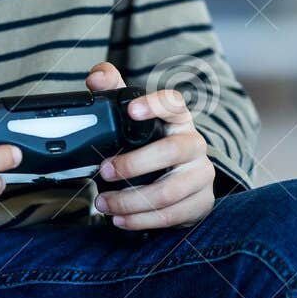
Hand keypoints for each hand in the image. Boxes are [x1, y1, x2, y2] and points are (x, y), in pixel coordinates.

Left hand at [86, 62, 214, 229]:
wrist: (176, 177)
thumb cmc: (148, 142)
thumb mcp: (130, 117)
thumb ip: (112, 92)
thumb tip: (96, 77)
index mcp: (177, 119)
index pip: (173, 104)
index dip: (155, 105)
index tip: (131, 111)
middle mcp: (194, 144)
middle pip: (170, 152)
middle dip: (133, 164)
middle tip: (103, 171)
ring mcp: (201, 175)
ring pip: (169, 191)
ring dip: (130, 201)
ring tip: (103, 203)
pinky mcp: (201, 202)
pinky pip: (171, 215)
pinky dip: (140, 220)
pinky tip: (119, 219)